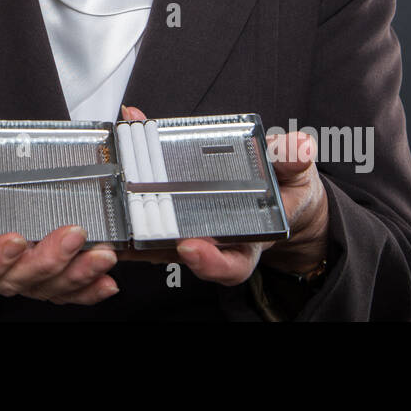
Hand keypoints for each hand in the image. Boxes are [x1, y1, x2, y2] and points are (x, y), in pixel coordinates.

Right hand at [0, 130, 120, 304]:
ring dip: (74, 276)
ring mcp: (9, 265)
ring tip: (102, 256)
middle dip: (47, 262)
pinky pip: (56, 284)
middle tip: (74, 235)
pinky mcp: (32, 262)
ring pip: (39, 285)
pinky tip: (105, 281)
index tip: (15, 240)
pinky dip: (84, 287)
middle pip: (12, 280)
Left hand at [113, 106, 328, 284]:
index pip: (228, 265)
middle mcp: (213, 241)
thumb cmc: (285, 188)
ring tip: (113, 195)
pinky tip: (121, 149)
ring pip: (154, 233)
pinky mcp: (170, 208)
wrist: (276, 190)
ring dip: (130, 217)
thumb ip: (294, 161)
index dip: (209, 261)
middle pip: (179, 252)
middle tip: (133, 228)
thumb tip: (295, 147)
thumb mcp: (297, 175)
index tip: (191, 247)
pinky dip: (132, 179)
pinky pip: (148, 201)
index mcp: (247, 243)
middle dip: (152, 242)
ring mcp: (188, 227)